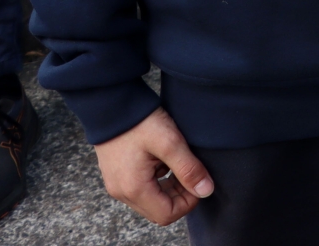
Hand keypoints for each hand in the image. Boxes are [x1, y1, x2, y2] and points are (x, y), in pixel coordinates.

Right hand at [93, 107, 212, 225]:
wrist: (111, 104)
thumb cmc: (140, 121)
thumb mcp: (170, 142)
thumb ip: (188, 168)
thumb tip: (206, 191)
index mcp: (134, 188)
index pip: (166, 215)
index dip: (189, 202)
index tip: (199, 181)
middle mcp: (122, 192)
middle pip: (158, 210)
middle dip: (180, 195)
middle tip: (191, 171)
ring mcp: (117, 185)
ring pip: (151, 200)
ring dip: (170, 188)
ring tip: (179, 163)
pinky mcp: (118, 175)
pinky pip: (142, 189)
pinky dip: (158, 181)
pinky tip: (165, 160)